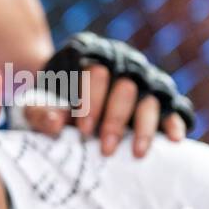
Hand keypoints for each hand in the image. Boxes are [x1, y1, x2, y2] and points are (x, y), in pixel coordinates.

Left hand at [26, 32, 193, 157]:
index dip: (91, 103)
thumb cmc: (47, 103)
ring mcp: (143, 78)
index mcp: (89, 55)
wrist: (65, 101)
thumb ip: (38, 112)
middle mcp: (121, 62)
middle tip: (105, 148)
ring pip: (150, 99)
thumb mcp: (34, 105)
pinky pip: (173, 107)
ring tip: (136, 153)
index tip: (83, 131)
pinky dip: (173, 123)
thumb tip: (55, 123)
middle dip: (115, 120)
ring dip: (143, 127)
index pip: (95, 73)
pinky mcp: (159, 97)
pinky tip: (171, 141)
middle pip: (125, 87)